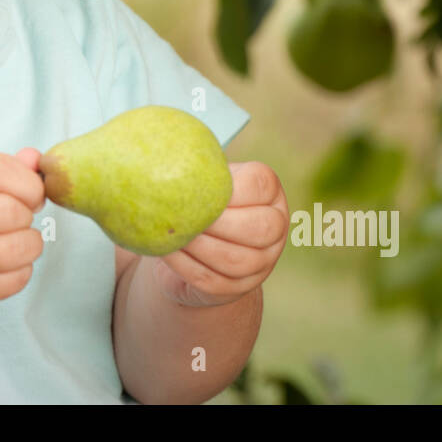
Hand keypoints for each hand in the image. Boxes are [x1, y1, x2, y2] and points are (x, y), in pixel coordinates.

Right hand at [0, 148, 45, 320]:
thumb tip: (36, 159)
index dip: (28, 182)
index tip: (30, 193)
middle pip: (12, 211)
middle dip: (27, 214)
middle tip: (19, 219)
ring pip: (19, 248)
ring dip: (31, 244)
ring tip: (18, 241)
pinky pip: (16, 279)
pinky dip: (21, 270)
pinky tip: (6, 265)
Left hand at [147, 161, 288, 308]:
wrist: (195, 248)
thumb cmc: (199, 200)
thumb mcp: (204, 179)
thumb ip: (196, 169)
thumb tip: (166, 153)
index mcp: (270, 194)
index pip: (261, 185)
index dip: (231, 187)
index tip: (199, 185)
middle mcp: (275, 230)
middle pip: (259, 228)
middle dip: (220, 222)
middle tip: (186, 213)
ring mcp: (261, 264)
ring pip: (236, 260)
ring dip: (199, 246)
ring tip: (173, 232)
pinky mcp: (236, 289)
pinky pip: (212, 280)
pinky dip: (185, 266)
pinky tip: (166, 251)